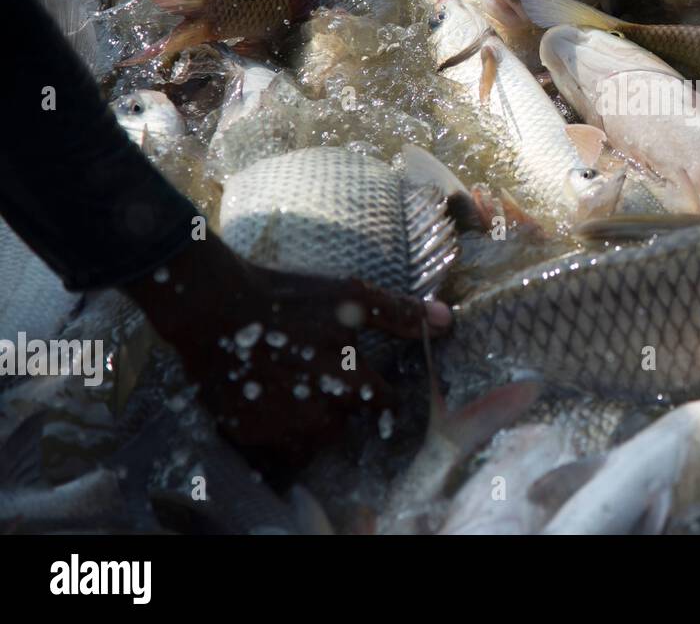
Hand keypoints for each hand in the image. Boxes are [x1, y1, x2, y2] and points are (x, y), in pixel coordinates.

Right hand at [124, 237, 450, 460]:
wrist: (213, 306)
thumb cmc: (288, 296)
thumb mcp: (350, 294)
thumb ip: (400, 314)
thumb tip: (447, 320)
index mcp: (351, 383)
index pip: (384, 405)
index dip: (380, 393)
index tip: (370, 381)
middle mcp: (320, 414)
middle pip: (346, 425)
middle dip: (343, 407)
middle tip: (325, 379)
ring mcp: (281, 428)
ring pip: (312, 441)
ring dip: (312, 423)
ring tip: (300, 391)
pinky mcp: (246, 433)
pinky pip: (274, 444)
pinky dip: (277, 429)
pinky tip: (271, 398)